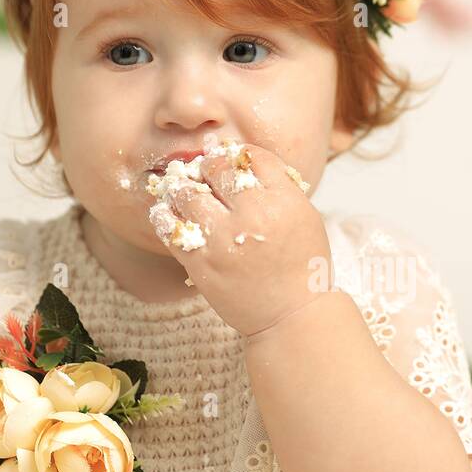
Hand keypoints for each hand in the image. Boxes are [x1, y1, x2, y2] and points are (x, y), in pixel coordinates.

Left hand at [148, 143, 332, 337]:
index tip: (228, 164)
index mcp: (284, 200)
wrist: (292, 315)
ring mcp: (224, 240)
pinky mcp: (202, 262)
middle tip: (205, 177)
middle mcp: (253, 215)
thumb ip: (279, 187)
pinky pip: (170, 227)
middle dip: (207, 169)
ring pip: (186, 193)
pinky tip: (172, 217)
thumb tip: (243, 161)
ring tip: (185, 195)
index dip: (235, 156)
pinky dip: (166, 217)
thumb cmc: (302, 266)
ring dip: (182, 190)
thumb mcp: (305, 216)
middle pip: (215, 167)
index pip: (250, 156)